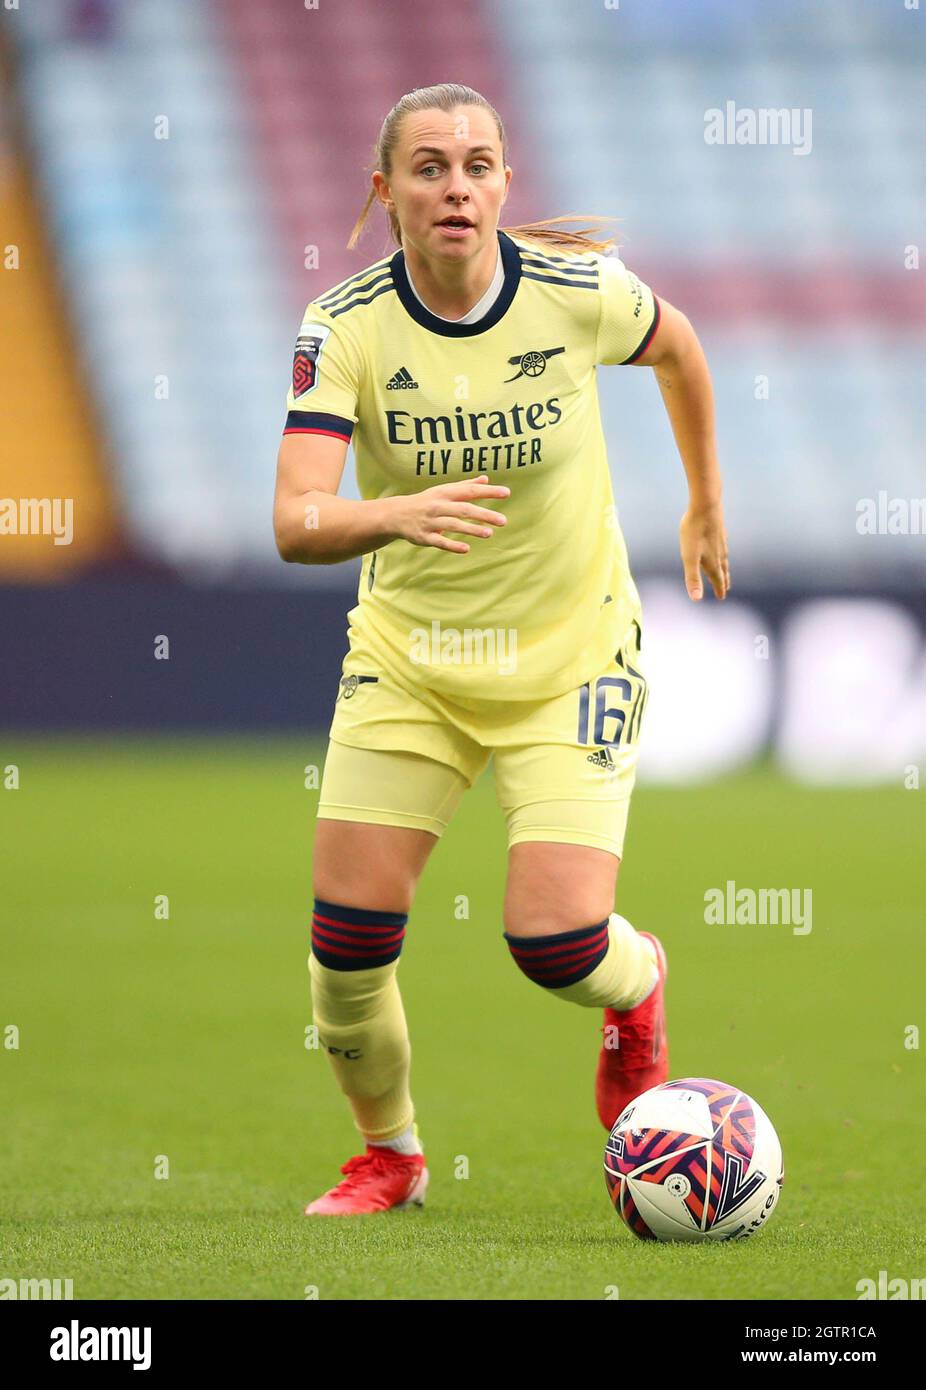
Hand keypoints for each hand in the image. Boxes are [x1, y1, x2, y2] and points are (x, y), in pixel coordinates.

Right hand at [389, 475, 509, 554]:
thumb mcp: (443, 491)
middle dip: (484, 514)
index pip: (470, 491)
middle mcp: (438, 506)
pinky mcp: (424, 537)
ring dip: (472, 529)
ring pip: (453, 525)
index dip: (488, 492)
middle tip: (503, 521)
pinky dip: (452, 545)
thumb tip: (486, 479)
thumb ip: (465, 486)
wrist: (396, 514)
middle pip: (464, 509)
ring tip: (489, 534)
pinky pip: (439, 541)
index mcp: (445, 493)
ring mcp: (431, 522)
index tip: (506, 493)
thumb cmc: (426, 501)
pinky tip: (466, 549)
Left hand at [679, 503, 729, 599]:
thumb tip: (696, 599)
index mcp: (712, 562)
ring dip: (724, 567)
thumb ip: (693, 578)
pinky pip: (723, 545)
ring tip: (724, 570)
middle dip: (723, 580)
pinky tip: (720, 546)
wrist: (706, 504)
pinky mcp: (720, 530)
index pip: (717, 579)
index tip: (722, 597)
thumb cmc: (695, 531)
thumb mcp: (689, 557)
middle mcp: (719, 553)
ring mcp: (721, 541)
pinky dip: (723, 552)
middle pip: (722, 570)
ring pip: (724, 558)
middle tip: (726, 588)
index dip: (719, 589)